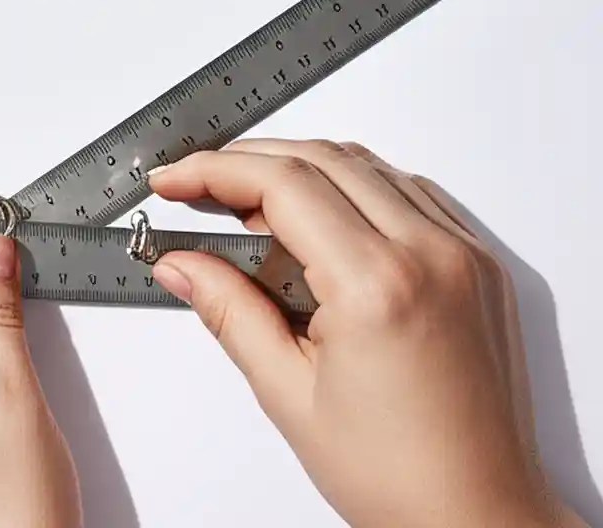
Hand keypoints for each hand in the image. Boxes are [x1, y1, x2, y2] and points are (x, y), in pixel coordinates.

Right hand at [148, 140, 584, 526]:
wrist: (477, 513)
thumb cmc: (396, 475)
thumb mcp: (288, 394)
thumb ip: (228, 312)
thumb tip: (179, 264)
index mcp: (378, 286)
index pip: (283, 185)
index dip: (215, 171)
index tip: (173, 182)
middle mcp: (430, 255)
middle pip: (323, 159)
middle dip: (249, 161)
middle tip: (198, 189)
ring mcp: (463, 254)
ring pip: (368, 166)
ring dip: (301, 169)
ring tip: (249, 212)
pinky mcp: (478, 264)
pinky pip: (410, 193)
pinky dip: (355, 187)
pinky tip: (320, 220)